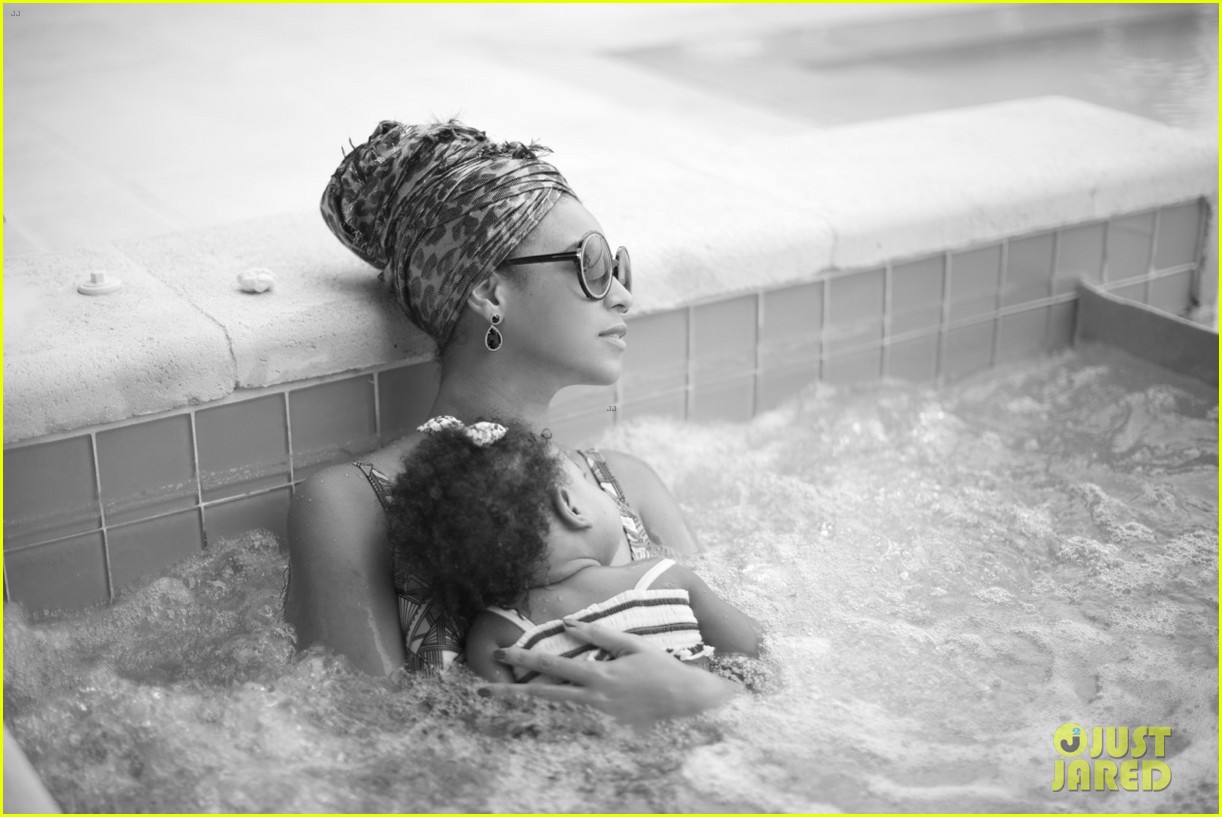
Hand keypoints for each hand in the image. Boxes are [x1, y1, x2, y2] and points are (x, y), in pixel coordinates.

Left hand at [478, 618, 739, 728]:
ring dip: (527, 703)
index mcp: (599, 676)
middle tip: (483, 687)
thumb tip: (570, 626)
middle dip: (511, 690)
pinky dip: (552, 715)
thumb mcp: (634, 645)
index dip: (523, 660)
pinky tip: (536, 712)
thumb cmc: (663, 669)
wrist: (689, 703)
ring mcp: (598, 717)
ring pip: (554, 708)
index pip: (552, 667)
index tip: (500, 654)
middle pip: (543, 694)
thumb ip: (601, 636)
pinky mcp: (606, 726)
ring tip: (502, 698)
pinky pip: (573, 718)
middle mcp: (593, 699)